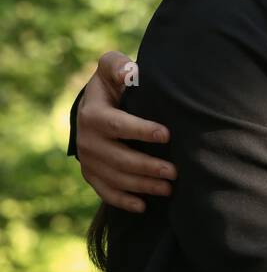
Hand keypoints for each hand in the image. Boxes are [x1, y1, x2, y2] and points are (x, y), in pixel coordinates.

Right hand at [76, 51, 176, 212]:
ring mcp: (88, 160)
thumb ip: (118, 65)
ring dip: (143, 186)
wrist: (92, 107)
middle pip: (119, 158)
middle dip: (147, 167)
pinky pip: (105, 193)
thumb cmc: (111, 85)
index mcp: (93, 114)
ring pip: (116, 179)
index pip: (118, 125)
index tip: (167, 135)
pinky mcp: (91, 174)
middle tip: (175, 172)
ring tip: (169, 189)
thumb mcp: (111, 68)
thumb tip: (128, 72)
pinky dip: (123, 201)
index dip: (141, 131)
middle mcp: (87, 140)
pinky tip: (144, 206)